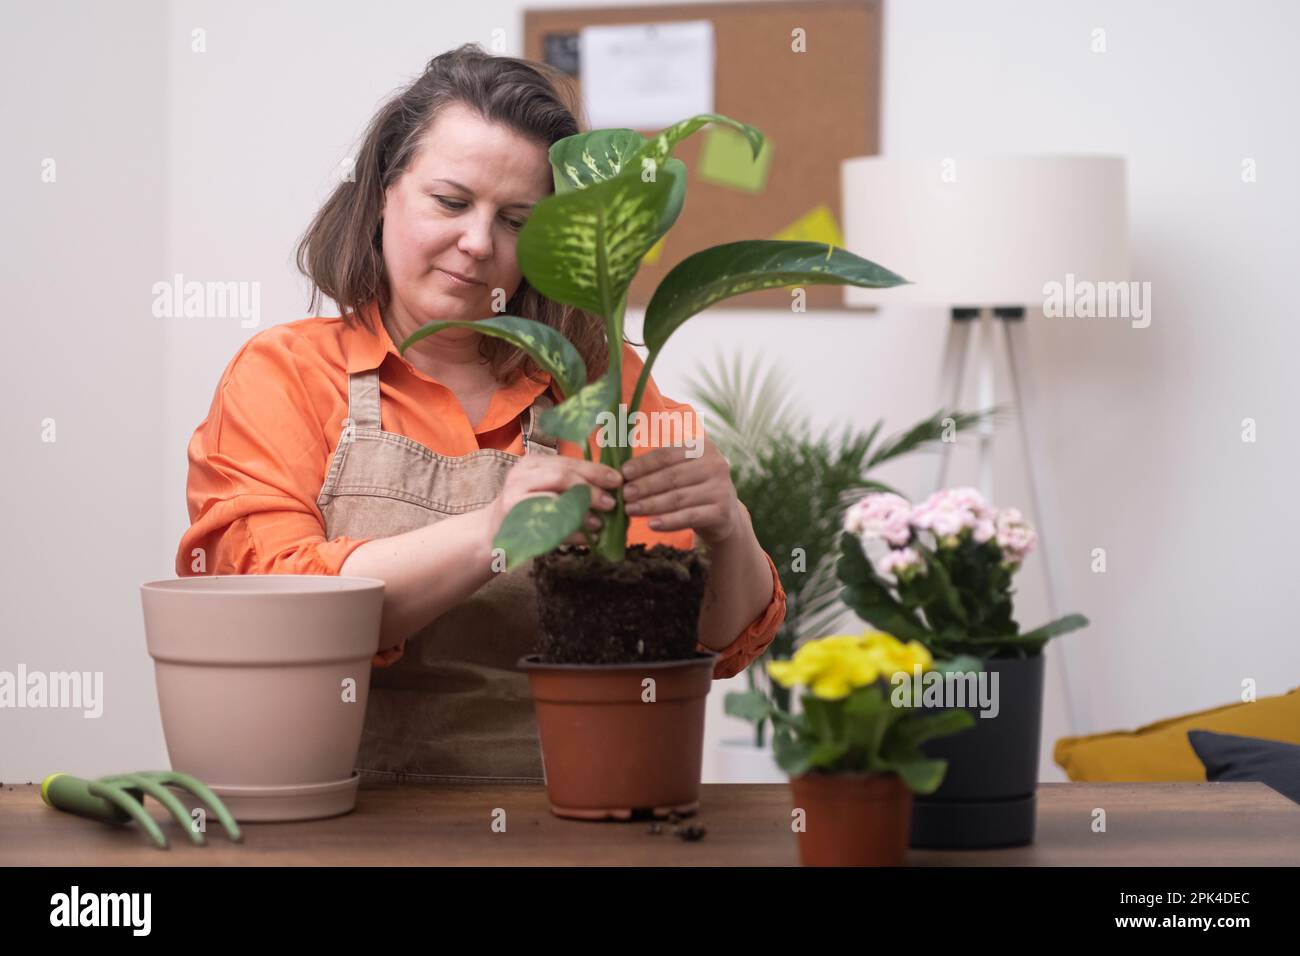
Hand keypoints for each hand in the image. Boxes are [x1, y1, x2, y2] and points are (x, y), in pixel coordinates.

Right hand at [484, 455, 623, 548]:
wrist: (491, 534)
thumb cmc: (527, 511)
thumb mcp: (545, 489)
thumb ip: (571, 485)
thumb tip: (611, 488)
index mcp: (533, 464)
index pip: (568, 462)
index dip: (595, 470)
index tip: (618, 480)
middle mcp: (521, 475)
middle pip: (562, 476)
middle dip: (592, 490)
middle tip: (612, 503)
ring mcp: (514, 497)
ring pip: (555, 498)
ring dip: (582, 511)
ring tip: (600, 523)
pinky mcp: (513, 520)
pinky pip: (548, 525)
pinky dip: (571, 533)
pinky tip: (586, 539)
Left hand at [620, 436, 740, 546]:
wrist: (723, 515)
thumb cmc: (693, 487)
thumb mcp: (683, 469)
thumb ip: (659, 466)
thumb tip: (622, 471)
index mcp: (703, 447)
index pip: (667, 455)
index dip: (644, 464)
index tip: (623, 473)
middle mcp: (716, 465)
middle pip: (671, 476)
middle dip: (644, 486)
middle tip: (624, 495)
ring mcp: (721, 489)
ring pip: (678, 497)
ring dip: (651, 505)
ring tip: (630, 510)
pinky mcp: (721, 512)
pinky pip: (689, 517)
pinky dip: (669, 522)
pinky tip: (651, 525)